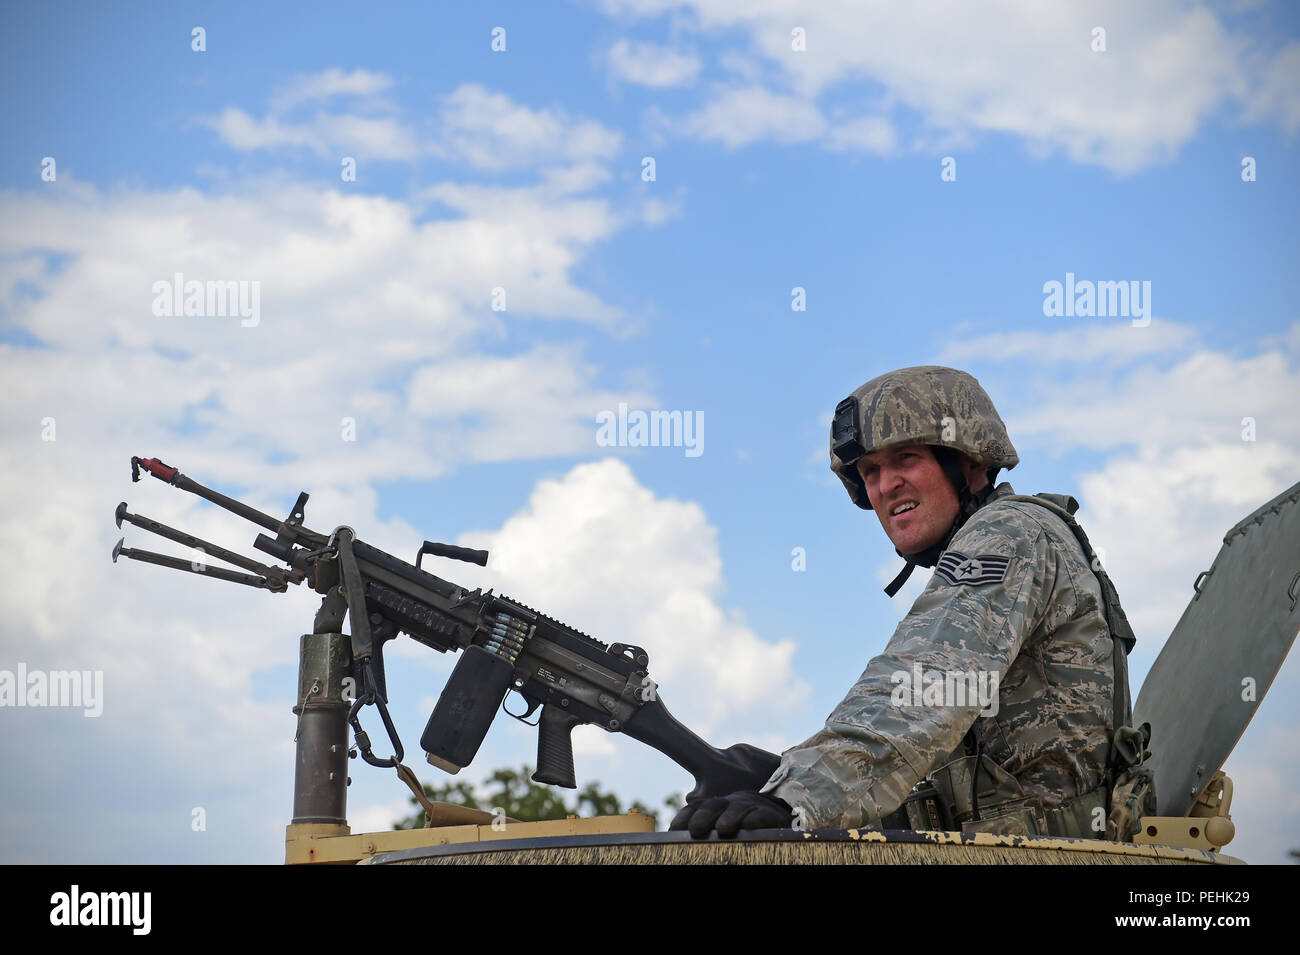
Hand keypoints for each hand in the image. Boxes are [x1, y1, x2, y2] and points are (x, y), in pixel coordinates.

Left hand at [669, 790, 794, 838]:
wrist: (779, 813)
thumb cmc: (745, 827)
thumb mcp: (725, 827)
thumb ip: (707, 834)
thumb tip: (684, 841)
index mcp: (717, 807)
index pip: (696, 807)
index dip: (685, 816)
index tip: (674, 829)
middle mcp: (731, 803)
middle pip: (714, 806)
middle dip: (702, 816)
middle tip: (695, 830)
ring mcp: (751, 806)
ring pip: (738, 807)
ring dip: (729, 817)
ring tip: (722, 829)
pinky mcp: (771, 814)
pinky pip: (762, 814)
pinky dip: (756, 819)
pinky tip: (750, 825)